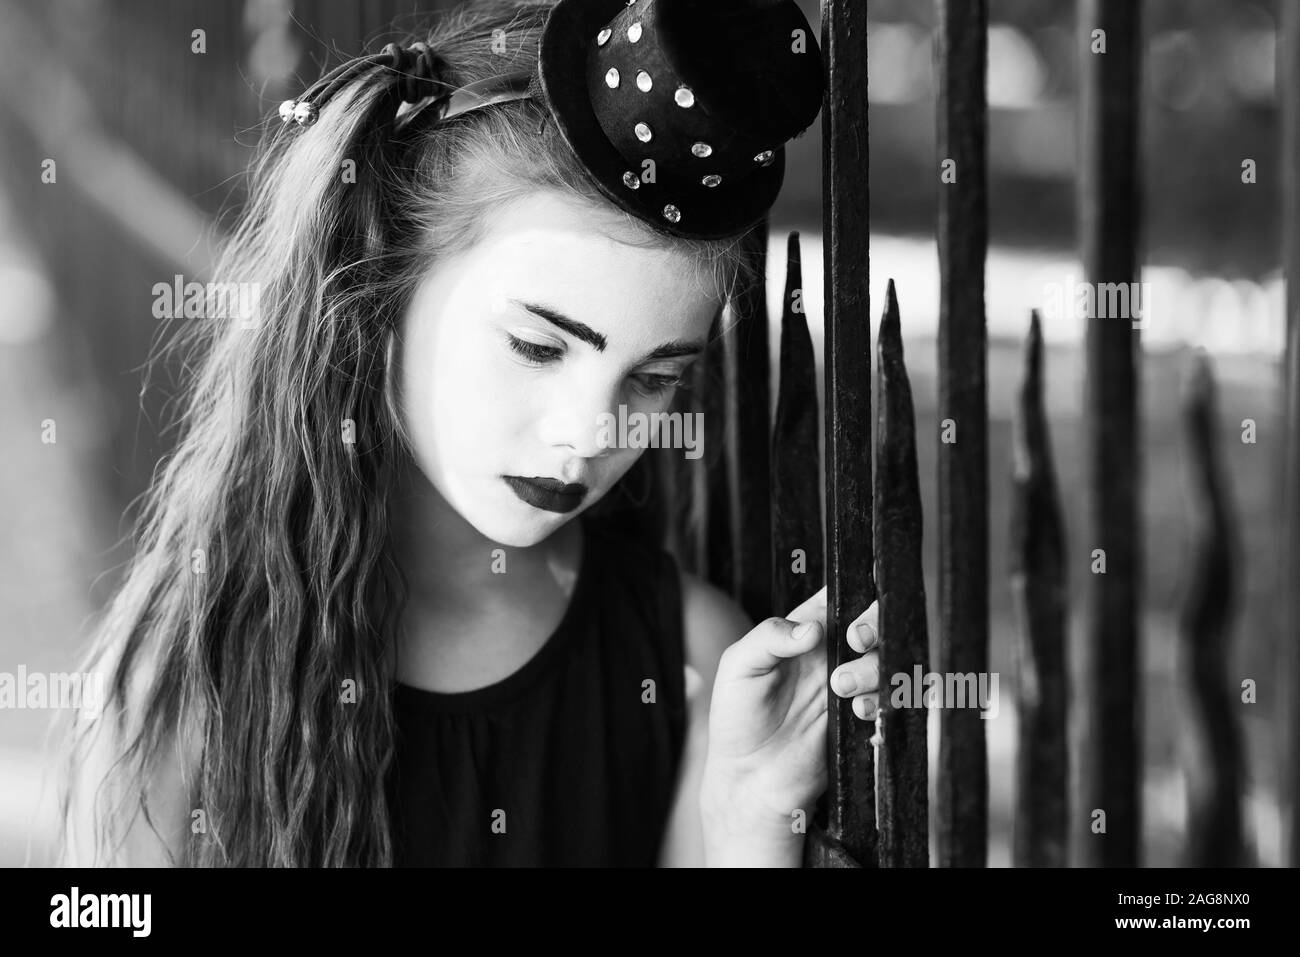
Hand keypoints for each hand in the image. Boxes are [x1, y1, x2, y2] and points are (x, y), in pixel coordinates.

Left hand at [702, 586, 879, 831]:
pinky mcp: (860, 718)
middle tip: (856, 643)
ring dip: (874, 669)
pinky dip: (882, 702)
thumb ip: (769, 637)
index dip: (853, 598)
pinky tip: (858, 713)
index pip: (837, 599)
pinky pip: (892, 701)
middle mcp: (830, 654)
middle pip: (873, 624)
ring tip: (842, 689)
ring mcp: (849, 686)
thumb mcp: (738, 667)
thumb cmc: (736, 718)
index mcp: (802, 632)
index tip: (847, 617)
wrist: (750, 779)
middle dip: (873, 627)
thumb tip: (813, 628)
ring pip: (887, 660)